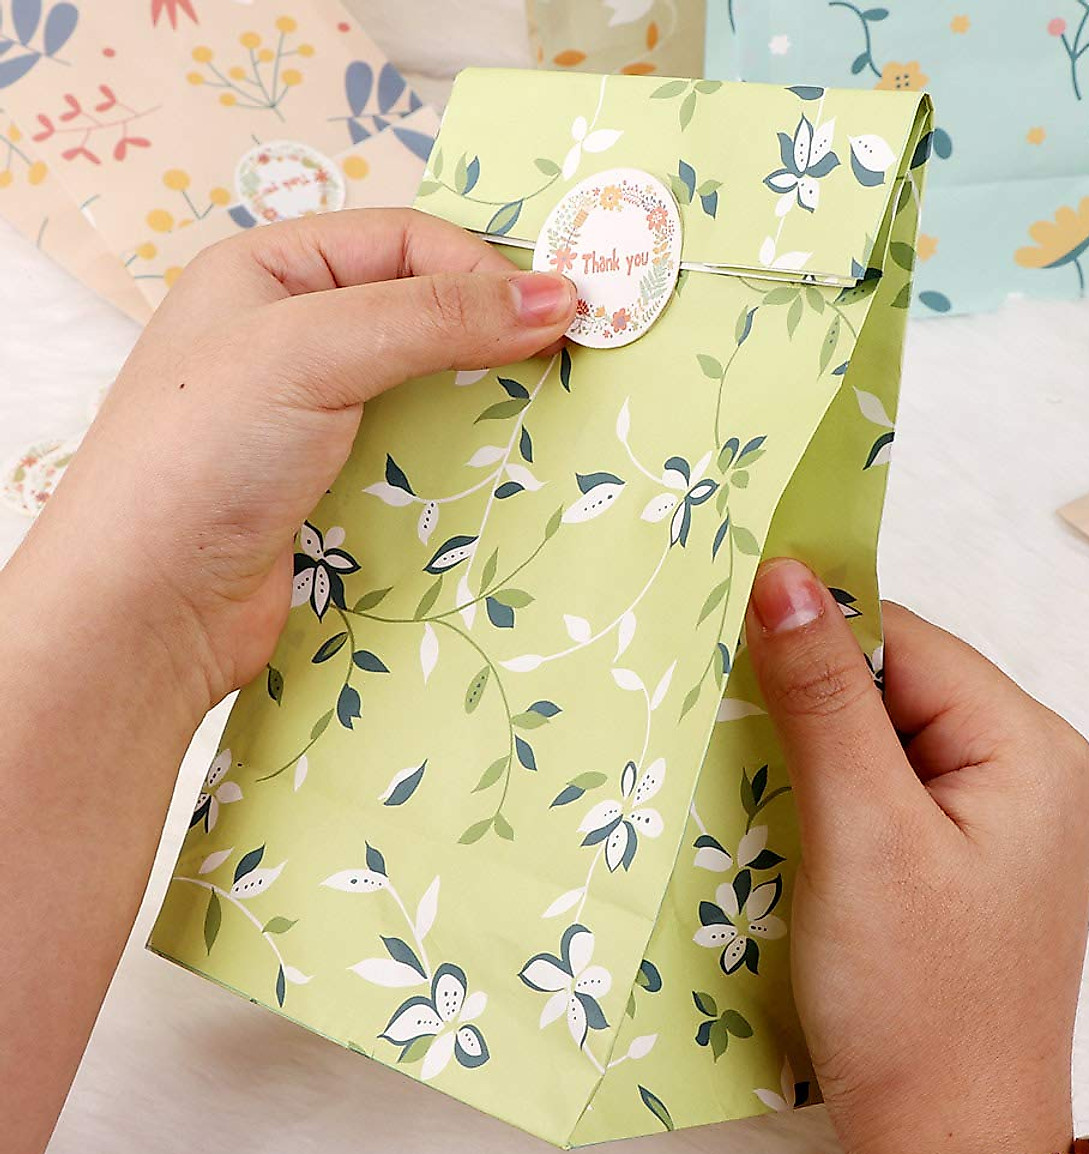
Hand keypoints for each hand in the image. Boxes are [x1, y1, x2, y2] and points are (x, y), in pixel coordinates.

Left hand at [18, 207, 576, 721]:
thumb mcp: (314, 352)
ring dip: (484, 401)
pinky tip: (502, 473)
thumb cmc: (202, 455)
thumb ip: (435, 318)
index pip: (404, 242)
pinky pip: (417, 455)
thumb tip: (555, 295)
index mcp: (270, 272)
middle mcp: (293, 336)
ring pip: (427, 389)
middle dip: (493, 332)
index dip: (483, 268)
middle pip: (422, 313)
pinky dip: (462, 461)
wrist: (150, 607)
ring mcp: (314, 417)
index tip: (559, 311)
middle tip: (570, 358)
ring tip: (547, 415)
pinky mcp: (336, 486)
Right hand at [744, 559, 1088, 1153]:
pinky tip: (784, 821)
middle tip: (727, 726)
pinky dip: (823, 793)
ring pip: (876, 736)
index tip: (723, 644)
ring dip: (807, 749)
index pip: (900, 637)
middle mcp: (1021, 767)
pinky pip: (879, 789)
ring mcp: (990, 817)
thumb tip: (784, 574)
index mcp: (1025, 743)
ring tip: (752, 781)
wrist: (945, 1144)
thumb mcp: (861, 831)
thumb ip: (822, 697)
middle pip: (890, 684)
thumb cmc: (916, 997)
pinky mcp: (954, 857)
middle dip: (805, 700)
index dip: (810, 635)